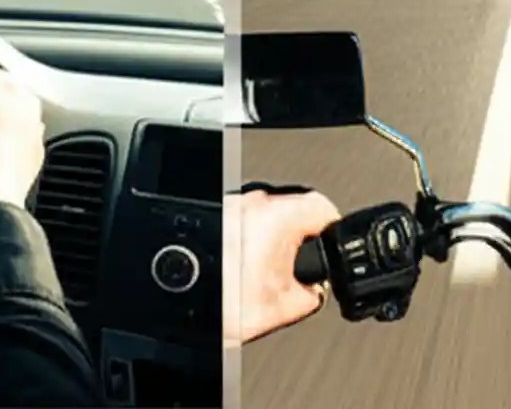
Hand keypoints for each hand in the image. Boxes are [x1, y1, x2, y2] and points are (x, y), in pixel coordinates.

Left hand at [225, 189, 340, 343]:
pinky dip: (243, 237)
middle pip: (292, 210)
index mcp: (278, 217)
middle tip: (289, 265)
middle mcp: (253, 203)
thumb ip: (311, 293)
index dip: (332, 227)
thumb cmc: (219, 301)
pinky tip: (235, 263)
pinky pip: (240, 220)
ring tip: (256, 267)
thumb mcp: (282, 307)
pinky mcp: (215, 212)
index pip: (324, 208)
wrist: (178, 303)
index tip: (329, 240)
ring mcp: (231, 204)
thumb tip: (313, 290)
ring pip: (263, 215)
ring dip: (266, 236)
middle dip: (296, 237)